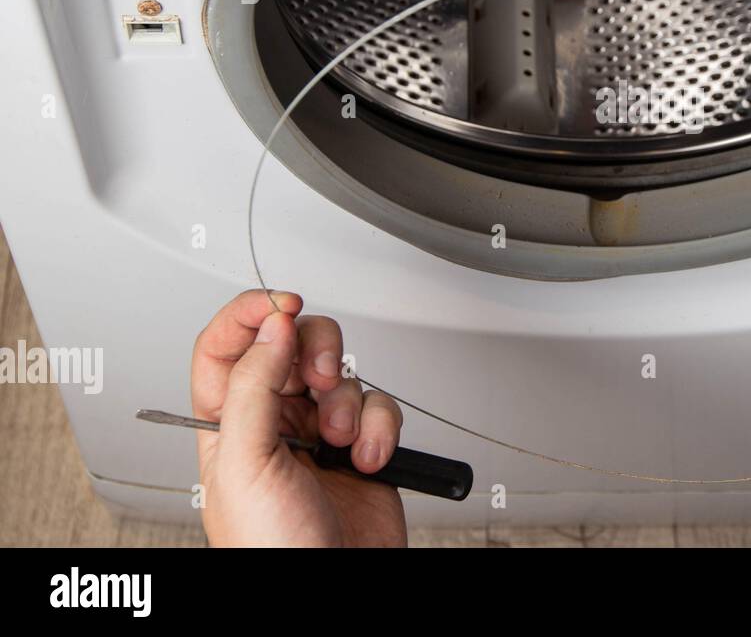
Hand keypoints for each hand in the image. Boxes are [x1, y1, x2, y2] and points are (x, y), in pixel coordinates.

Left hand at [191, 290, 407, 545]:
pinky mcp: (364, 447)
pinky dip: (381, 429)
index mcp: (226, 422)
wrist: (334, 589)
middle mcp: (273, 422)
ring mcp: (321, 434)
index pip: (226, 345)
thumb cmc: (271, 551)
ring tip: (341, 440)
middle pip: (293, 344)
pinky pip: (380, 408)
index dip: (252, 313)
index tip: (282, 304)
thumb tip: (269, 327)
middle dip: (316, 352)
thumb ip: (253, 386)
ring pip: (342, 373)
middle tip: (319, 375)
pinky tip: (368, 459)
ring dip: (350, 403)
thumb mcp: (245, 463)